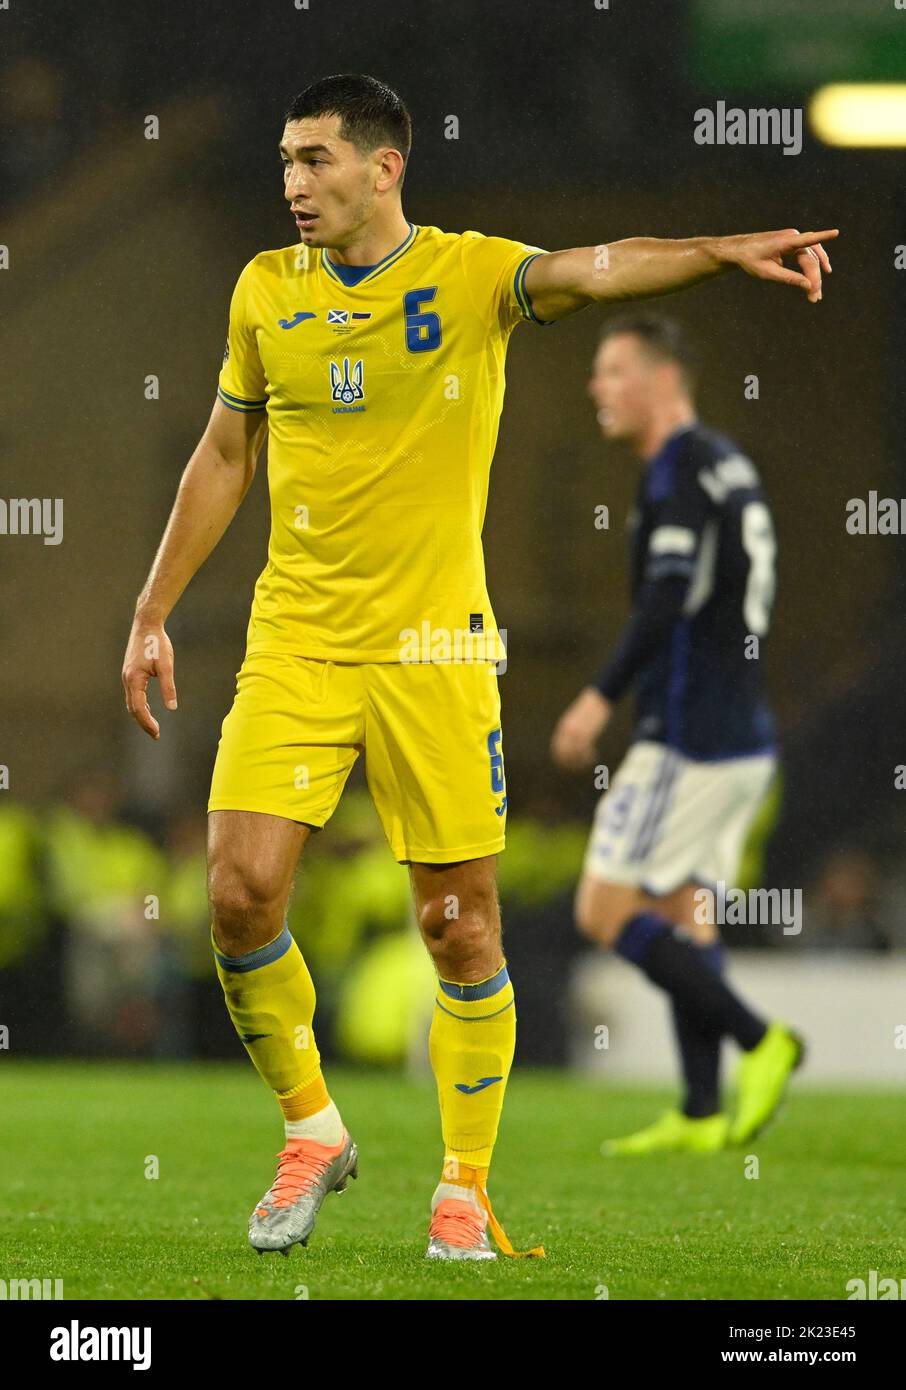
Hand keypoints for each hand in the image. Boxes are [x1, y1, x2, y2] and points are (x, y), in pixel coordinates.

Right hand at [122, 616, 176, 739]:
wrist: (146, 624)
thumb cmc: (157, 643)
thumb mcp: (166, 665)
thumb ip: (168, 687)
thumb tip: (172, 708)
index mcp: (134, 679)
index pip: (138, 708)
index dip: (147, 722)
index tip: (157, 733)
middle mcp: (127, 679)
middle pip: (132, 708)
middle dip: (143, 722)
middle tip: (156, 735)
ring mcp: (127, 676)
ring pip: (130, 702)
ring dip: (140, 715)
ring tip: (152, 726)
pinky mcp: (130, 672)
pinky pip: (132, 694)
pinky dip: (138, 705)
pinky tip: (147, 708)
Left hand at [550, 687, 611, 771]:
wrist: (598, 698)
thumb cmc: (591, 708)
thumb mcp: (579, 718)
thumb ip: (574, 728)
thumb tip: (575, 739)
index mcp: (563, 727)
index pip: (557, 748)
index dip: (563, 759)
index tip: (574, 762)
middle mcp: (567, 730)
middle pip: (562, 753)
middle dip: (571, 762)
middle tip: (582, 764)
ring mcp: (576, 731)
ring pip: (573, 753)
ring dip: (581, 760)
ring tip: (589, 759)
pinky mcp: (586, 731)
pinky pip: (583, 749)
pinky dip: (587, 756)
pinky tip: (594, 754)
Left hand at [720, 227, 836, 302]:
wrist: (739, 250)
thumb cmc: (751, 260)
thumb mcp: (768, 273)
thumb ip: (789, 278)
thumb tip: (808, 285)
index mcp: (785, 242)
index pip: (808, 239)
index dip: (824, 236)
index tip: (836, 232)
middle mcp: (792, 237)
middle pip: (810, 259)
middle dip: (814, 279)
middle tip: (815, 298)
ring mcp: (793, 239)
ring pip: (811, 257)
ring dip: (815, 274)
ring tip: (817, 293)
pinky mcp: (792, 243)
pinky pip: (807, 254)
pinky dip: (812, 265)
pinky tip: (819, 274)